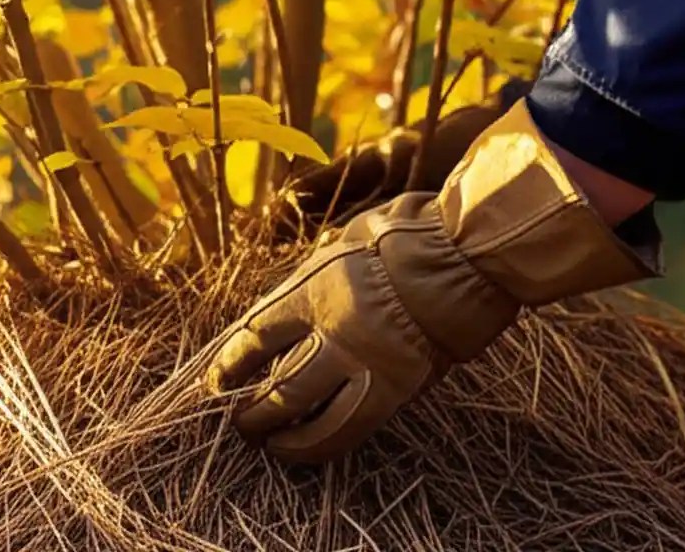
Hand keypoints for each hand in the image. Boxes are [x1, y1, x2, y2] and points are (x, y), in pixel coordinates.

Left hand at [208, 101, 658, 462]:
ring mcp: (371, 365)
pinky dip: (328, 443)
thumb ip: (312, 278)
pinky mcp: (401, 389)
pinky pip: (355, 428)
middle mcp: (337, 334)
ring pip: (315, 420)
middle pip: (281, 389)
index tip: (215, 381)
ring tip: (273, 446)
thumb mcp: (345, 242)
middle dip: (254, 413)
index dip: (231, 364)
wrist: (469, 256)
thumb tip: (285, 305)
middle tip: (241, 423)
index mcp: (317, 290)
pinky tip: (313, 449)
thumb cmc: (406, 236)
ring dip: (287, 440)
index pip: (257, 337)